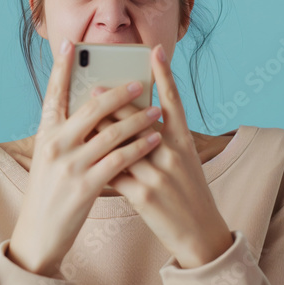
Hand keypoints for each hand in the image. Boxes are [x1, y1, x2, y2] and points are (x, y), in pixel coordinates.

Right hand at [7, 38, 163, 275]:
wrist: (38, 233)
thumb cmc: (48, 192)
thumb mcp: (49, 157)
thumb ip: (66, 133)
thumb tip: (91, 108)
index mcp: (45, 133)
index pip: (53, 93)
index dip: (61, 68)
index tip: (70, 44)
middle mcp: (55, 144)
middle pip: (91, 108)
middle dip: (119, 92)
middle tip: (140, 81)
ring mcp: (70, 164)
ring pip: (111, 132)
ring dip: (138, 119)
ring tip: (157, 110)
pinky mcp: (85, 185)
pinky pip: (119, 159)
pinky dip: (139, 147)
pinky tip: (155, 139)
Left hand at [96, 44, 233, 268]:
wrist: (201, 233)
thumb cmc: (190, 194)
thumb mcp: (186, 162)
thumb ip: (165, 140)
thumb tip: (139, 119)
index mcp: (184, 142)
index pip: (174, 101)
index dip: (165, 74)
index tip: (156, 50)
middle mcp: (172, 153)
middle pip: (138, 118)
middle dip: (113, 101)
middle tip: (93, 84)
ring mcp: (157, 174)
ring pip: (121, 144)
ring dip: (100, 128)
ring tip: (82, 113)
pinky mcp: (143, 196)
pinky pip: (114, 173)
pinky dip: (99, 162)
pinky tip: (84, 153)